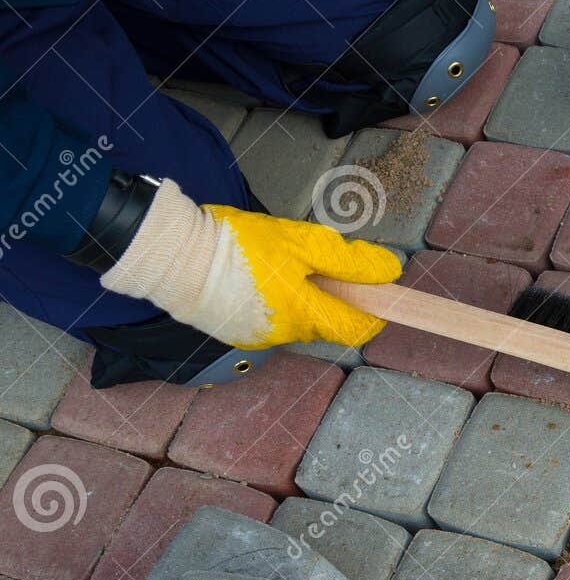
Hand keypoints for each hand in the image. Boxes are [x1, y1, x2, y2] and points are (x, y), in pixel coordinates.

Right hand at [99, 180, 401, 347]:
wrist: (171, 254)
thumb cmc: (237, 245)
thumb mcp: (301, 242)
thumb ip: (348, 261)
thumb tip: (389, 272)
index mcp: (305, 315)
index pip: (359, 328)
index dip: (374, 309)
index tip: (375, 287)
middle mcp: (284, 335)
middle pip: (327, 321)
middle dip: (332, 294)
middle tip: (317, 261)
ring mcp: (258, 336)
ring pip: (298, 318)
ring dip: (301, 295)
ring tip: (279, 263)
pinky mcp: (236, 330)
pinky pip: (270, 317)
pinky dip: (274, 299)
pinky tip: (257, 276)